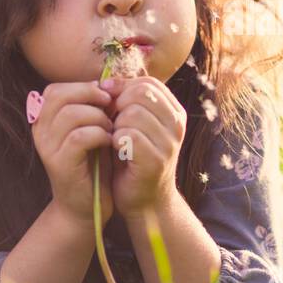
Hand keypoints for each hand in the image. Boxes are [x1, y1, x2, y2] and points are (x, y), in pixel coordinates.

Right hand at [27, 81, 114, 228]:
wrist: (85, 207)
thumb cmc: (92, 164)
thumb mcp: (90, 129)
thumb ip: (92, 107)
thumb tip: (109, 82)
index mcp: (43, 120)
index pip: (55, 89)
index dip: (83, 87)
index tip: (105, 99)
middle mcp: (39, 131)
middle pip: (59, 95)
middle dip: (91, 96)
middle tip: (111, 109)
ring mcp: (47, 148)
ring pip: (71, 114)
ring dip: (99, 117)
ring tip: (111, 129)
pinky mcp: (60, 164)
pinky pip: (80, 136)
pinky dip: (100, 135)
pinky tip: (110, 142)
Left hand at [101, 75, 187, 219]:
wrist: (145, 200)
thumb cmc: (134, 158)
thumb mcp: (134, 125)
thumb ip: (126, 102)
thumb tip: (105, 82)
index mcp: (175, 112)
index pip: (148, 83)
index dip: (123, 87)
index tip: (108, 100)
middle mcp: (177, 125)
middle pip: (141, 93)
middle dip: (118, 105)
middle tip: (110, 123)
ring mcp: (169, 143)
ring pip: (133, 113)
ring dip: (115, 124)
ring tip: (115, 139)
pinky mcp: (156, 161)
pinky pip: (128, 136)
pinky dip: (115, 141)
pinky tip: (116, 150)